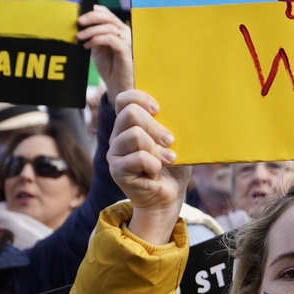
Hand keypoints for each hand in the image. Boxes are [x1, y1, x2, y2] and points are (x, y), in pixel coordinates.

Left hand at [79, 6, 132, 97]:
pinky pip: (110, 39)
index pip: (107, 14)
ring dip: (91, 31)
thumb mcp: (97, 47)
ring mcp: (126, 40)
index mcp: (118, 29)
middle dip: (91, 17)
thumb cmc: (108, 66)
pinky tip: (87, 45)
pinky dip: (97, 40)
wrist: (116, 84)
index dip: (94, 11)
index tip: (80, 16)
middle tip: (78, 22)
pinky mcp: (125, 49)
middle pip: (108, 17)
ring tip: (79, 37)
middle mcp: (124, 32)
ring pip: (108, 28)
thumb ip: (93, 35)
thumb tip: (80, 23)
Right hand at [108, 90, 188, 243]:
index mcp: (130, 124)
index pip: (124, 99)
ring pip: (133, 135)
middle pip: (130, 113)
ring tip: (167, 159)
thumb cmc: (173, 165)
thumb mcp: (175, 139)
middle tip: (169, 140)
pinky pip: (138, 158)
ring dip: (156, 148)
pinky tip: (156, 172)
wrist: (170, 196)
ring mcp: (115, 152)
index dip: (140, 98)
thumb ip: (171, 122)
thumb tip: (179, 106)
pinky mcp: (117, 170)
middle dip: (154, 126)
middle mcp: (118, 135)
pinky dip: (154, 165)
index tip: (158, 109)